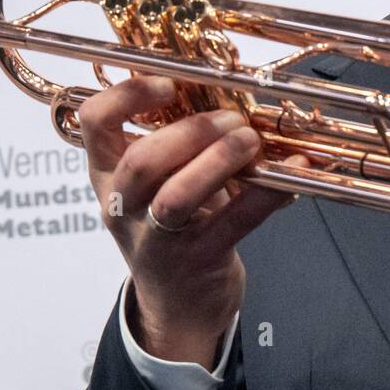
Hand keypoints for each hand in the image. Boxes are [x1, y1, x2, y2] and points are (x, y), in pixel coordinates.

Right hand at [80, 76, 295, 368]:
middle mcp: (123, 207)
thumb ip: (174, 139)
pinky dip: (269, 192)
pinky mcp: (199, 262)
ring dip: (219, 161)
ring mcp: (157, 240)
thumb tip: (225, 85)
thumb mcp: (155, 183)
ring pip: (176, 198)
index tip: (169, 83)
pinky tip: (295, 170)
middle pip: (140, 163)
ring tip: (251, 140)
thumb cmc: (171, 227)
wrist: (179, 306)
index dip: (127, 95)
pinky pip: (235, 222)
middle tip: (231, 119)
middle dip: (190, 132)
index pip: (94, 124)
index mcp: (107, 174)